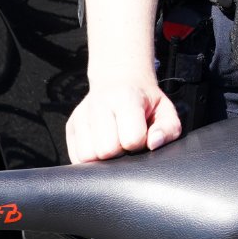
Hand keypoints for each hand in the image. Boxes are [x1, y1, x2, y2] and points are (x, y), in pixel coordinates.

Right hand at [66, 75, 182, 162]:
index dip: (140, 143)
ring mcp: (80, 115)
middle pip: (106, 151)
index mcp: (125, 98)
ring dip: (103, 158)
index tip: (141, 134)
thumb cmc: (145, 100)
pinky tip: (101, 146)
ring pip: (87, 157)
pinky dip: (90, 159)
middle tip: (126, 141)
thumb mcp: (165, 110)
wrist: (120, 79)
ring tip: (114, 143)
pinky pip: (75, 157)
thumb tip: (153, 143)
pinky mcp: (70, 126)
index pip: (131, 139)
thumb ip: (168, 128)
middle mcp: (98, 104)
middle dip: (120, 152)